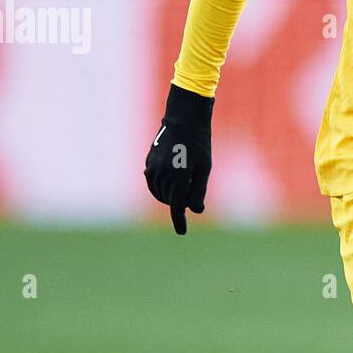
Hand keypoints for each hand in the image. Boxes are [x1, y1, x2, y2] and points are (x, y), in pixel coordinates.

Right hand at [144, 84, 213, 234]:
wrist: (183, 119)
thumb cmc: (199, 143)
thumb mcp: (205, 167)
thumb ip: (199, 190)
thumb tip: (195, 211)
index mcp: (178, 176)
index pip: (176, 206)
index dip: (179, 221)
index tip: (182, 232)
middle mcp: (162, 174)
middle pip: (170, 200)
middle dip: (181, 201)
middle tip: (193, 185)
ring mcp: (152, 168)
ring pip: (160, 194)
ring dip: (171, 194)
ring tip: (185, 177)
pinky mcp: (148, 164)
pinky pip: (154, 184)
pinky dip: (162, 187)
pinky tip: (173, 179)